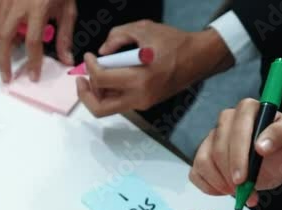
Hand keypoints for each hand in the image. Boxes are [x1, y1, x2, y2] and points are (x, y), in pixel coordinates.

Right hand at [0, 0, 76, 81]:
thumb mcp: (67, 7)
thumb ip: (65, 35)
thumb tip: (66, 60)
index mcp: (37, 7)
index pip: (33, 41)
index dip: (33, 61)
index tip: (34, 75)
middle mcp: (17, 5)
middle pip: (4, 39)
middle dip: (3, 61)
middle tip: (6, 77)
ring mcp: (4, 1)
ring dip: (0, 48)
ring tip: (6, 61)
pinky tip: (7, 39)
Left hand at [77, 21, 231, 116]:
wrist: (200, 58)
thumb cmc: (174, 42)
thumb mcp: (144, 29)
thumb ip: (118, 36)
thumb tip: (102, 52)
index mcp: (141, 78)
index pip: (102, 79)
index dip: (89, 67)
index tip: (89, 56)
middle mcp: (140, 97)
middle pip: (100, 108)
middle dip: (85, 94)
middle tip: (81, 78)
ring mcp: (143, 104)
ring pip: (108, 108)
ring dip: (97, 93)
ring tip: (97, 75)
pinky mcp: (145, 104)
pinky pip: (119, 103)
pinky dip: (110, 92)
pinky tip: (111, 77)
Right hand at [190, 100, 281, 206]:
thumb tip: (261, 145)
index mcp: (248, 110)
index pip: (237, 127)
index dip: (237, 154)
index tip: (243, 177)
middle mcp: (227, 122)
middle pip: (217, 147)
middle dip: (229, 173)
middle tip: (243, 191)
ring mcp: (213, 139)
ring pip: (203, 161)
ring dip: (219, 182)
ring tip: (238, 193)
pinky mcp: (205, 157)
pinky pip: (196, 172)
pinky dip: (209, 187)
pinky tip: (226, 191)